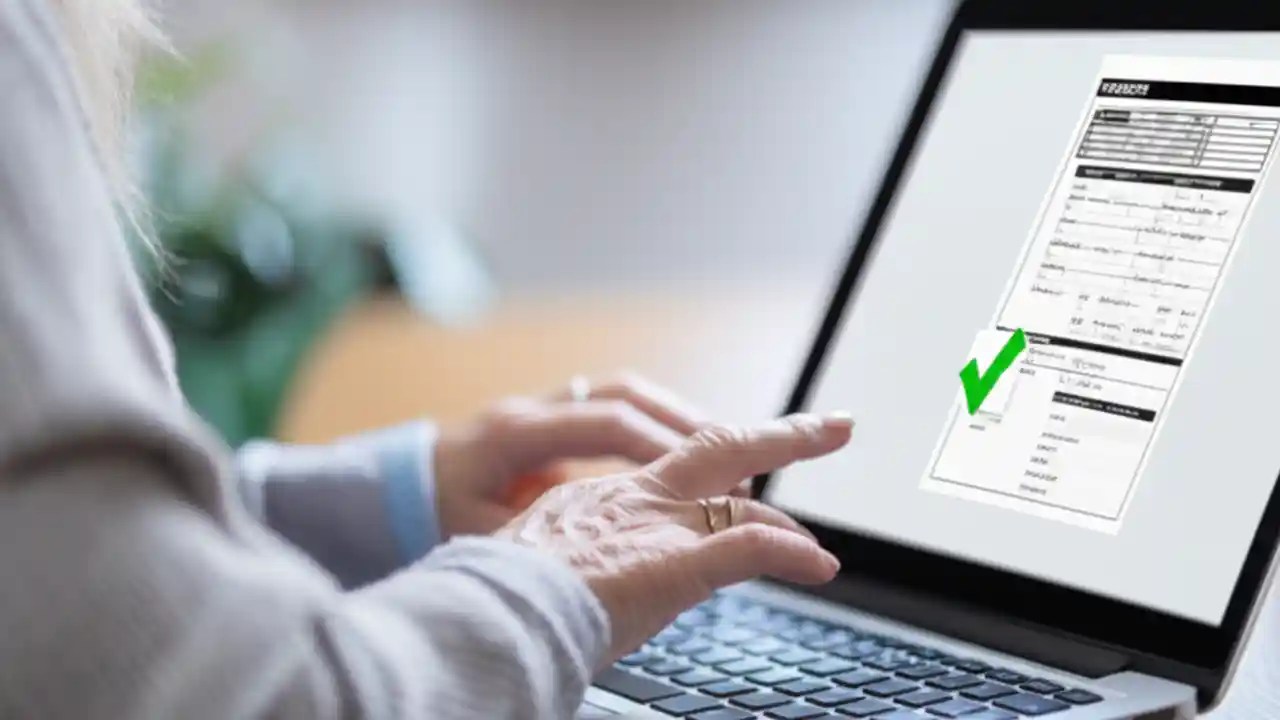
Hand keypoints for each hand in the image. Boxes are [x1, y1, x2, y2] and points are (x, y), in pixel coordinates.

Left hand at [433, 373, 709, 538]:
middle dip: (682, 421)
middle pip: (623, 395)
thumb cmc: (433, 511)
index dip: (659, 444)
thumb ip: (533, 535)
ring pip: (622, 394)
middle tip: (736, 456)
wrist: (394, 486)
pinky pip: (611, 409)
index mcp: (517, 432)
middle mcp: (534, 409)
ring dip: (674, 417)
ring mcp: (543, 409)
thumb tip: (589, 548)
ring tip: (725, 451)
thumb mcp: (477, 533)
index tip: (705, 473)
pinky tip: (684, 455)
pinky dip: (652, 426)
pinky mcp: (550, 422)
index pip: (604, 423)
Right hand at [494, 412, 852, 661]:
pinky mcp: (677, 562)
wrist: (485, 611)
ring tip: (818, 540)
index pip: (668, 480)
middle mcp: (632, 500)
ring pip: (741, 494)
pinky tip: (820, 566)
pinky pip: (751, 549)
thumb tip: (552, 594)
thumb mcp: (526, 570)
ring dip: (788, 515)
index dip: (707, 475)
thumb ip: (559, 571)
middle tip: (830, 428)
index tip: (728, 474)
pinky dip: (791, 554)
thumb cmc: (493, 603)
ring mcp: (657, 526)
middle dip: (778, 437)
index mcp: (593, 501)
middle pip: (717, 450)